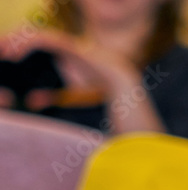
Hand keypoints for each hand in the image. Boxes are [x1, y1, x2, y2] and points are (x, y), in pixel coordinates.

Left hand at [0, 29, 139, 92]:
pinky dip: (25, 45)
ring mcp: (65, 43)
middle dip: (14, 40)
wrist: (120, 83)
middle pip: (33, 36)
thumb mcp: (71, 94)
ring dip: (17, 42)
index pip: (37, 43)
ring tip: (5, 52)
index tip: (7, 56)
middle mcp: (63, 44)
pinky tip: (15, 55)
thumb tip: (31, 102)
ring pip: (34, 35)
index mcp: (64, 53)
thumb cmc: (103, 90)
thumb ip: (51, 96)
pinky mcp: (66, 44)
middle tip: (1, 50)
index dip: (21, 46)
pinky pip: (40, 40)